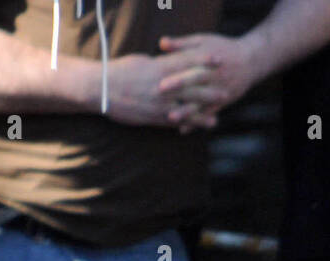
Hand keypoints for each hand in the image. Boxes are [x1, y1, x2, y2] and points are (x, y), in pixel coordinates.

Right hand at [103, 52, 217, 126]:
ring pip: (186, 108)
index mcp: (159, 67)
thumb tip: (167, 60)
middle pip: (192, 86)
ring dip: (203, 113)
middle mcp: (163, 86)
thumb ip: (157, 63)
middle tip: (228, 89)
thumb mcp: (141, 62)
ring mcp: (159, 103)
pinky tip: (194, 132)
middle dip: (211, 88)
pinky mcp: (153, 117)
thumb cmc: (119, 72)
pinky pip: (175, 122)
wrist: (101, 88)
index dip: (204, 60)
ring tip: (218, 117)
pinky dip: (186, 127)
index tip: (219, 59)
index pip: (186, 62)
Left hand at [156, 34, 256, 128]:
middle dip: (179, 88)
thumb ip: (182, 44)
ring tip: (171, 118)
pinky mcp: (222, 102)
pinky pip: (208, 113)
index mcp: (207, 58)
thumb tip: (161, 44)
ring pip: (202, 102)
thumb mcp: (203, 41)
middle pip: (195, 82)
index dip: (176, 73)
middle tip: (161, 94)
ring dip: (187, 111)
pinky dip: (196, 122)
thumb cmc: (222, 48)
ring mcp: (219, 90)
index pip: (190, 65)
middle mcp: (213, 75)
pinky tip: (183, 130)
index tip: (160, 81)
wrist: (250, 61)